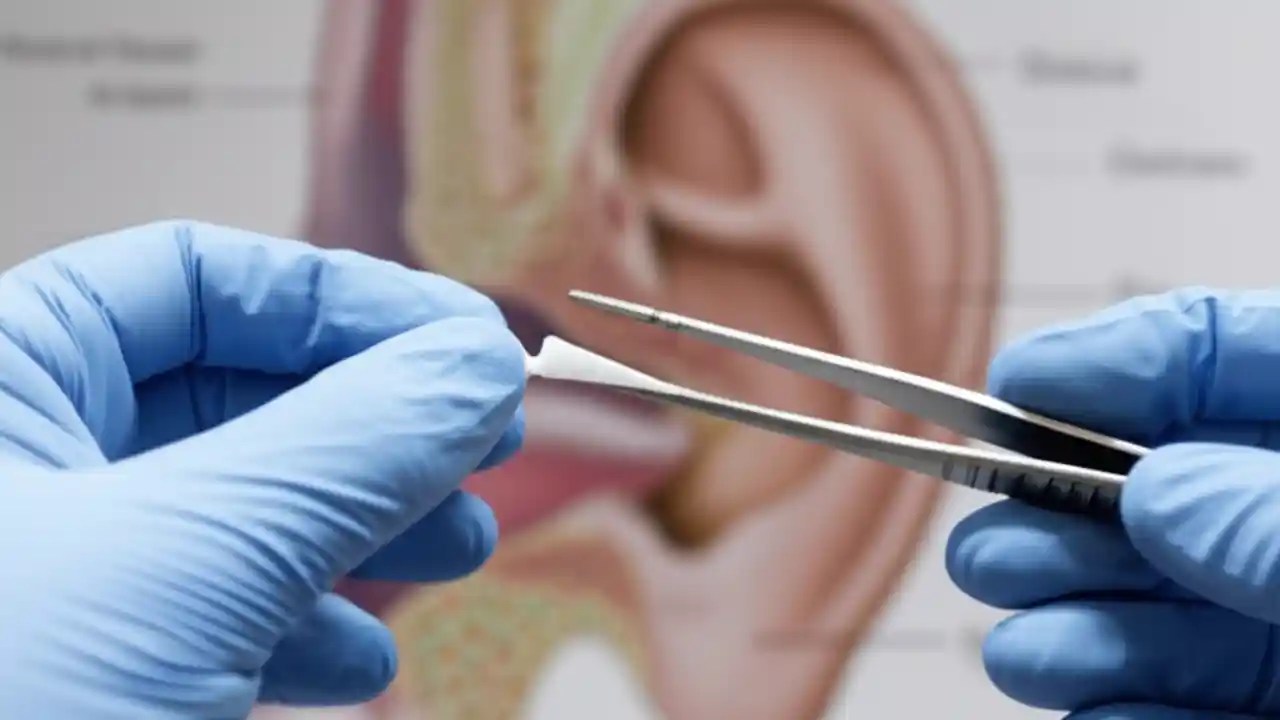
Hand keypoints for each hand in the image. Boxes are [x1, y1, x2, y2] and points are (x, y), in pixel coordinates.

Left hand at [0, 221, 524, 717]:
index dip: (347, 302)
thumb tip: (480, 368)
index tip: (469, 346)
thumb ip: (351, 447)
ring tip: (462, 547)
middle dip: (375, 421)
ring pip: (236, 508)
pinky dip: (303, 624)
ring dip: (365, 521)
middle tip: (486, 444)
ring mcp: (52, 579)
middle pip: (232, 391)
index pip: (194, 282)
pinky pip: (211, 612)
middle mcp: (16, 470)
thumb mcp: (190, 566)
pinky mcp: (85, 674)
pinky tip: (359, 662)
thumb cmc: (8, 716)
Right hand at [947, 288, 1279, 718]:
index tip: (1019, 381)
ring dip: (1073, 627)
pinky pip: (1182, 706)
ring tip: (1024, 649)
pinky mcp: (1273, 706)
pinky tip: (1087, 705)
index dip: (1112, 359)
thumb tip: (1156, 494)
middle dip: (1062, 519)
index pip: (1220, 355)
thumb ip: (1269, 520)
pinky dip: (1122, 710)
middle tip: (994, 549)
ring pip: (1160, 608)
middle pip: (1160, 489)